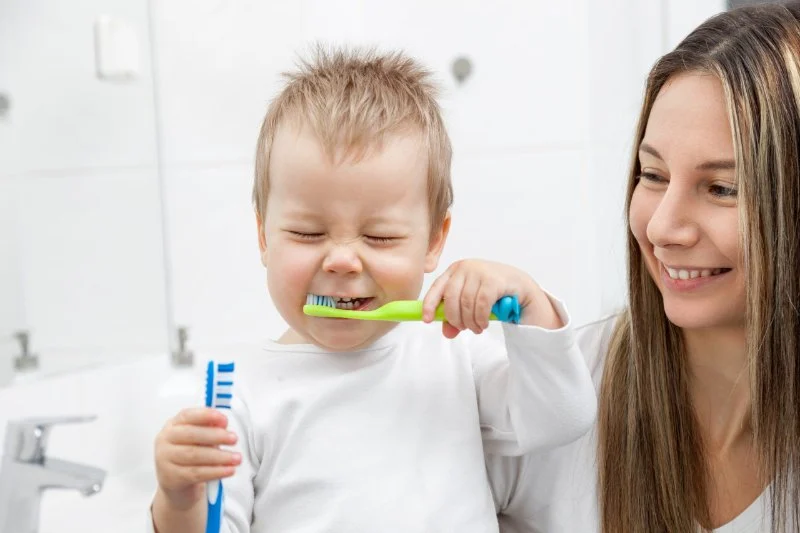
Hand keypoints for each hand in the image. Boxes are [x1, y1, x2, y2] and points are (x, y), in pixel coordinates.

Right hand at [154, 407, 241, 508]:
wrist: (176, 481)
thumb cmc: (190, 453)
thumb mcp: (198, 438)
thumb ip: (209, 428)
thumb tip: (222, 423)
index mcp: (174, 424)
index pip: (188, 415)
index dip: (206, 416)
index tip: (224, 419)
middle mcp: (166, 439)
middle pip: (192, 435)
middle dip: (216, 436)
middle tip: (234, 439)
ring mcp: (166, 459)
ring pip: (195, 455)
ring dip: (220, 456)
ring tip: (236, 458)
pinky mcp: (172, 477)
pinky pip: (196, 473)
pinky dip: (215, 471)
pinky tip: (228, 470)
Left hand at [422, 259, 562, 337]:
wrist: (518, 285)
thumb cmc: (491, 293)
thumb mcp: (470, 304)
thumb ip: (457, 318)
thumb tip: (447, 333)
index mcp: (454, 270)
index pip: (437, 288)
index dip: (429, 304)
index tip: (427, 319)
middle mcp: (465, 268)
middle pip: (451, 299)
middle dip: (455, 319)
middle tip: (464, 328)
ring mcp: (479, 272)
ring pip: (466, 304)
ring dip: (470, 322)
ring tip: (476, 328)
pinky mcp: (493, 280)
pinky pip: (481, 305)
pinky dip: (480, 318)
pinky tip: (484, 323)